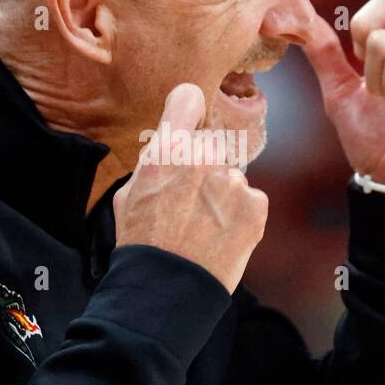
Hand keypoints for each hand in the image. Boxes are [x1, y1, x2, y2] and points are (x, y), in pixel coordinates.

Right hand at [113, 83, 268, 293]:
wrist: (168, 287)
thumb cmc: (143, 242)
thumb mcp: (129, 193)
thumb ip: (153, 161)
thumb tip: (166, 145)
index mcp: (168, 149)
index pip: (188, 97)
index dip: (187, 109)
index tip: (189, 118)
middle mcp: (203, 157)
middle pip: (210, 146)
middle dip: (203, 166)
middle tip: (189, 201)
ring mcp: (233, 181)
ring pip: (231, 176)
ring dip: (222, 194)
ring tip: (203, 226)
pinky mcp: (256, 205)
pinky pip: (250, 199)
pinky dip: (240, 214)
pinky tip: (221, 235)